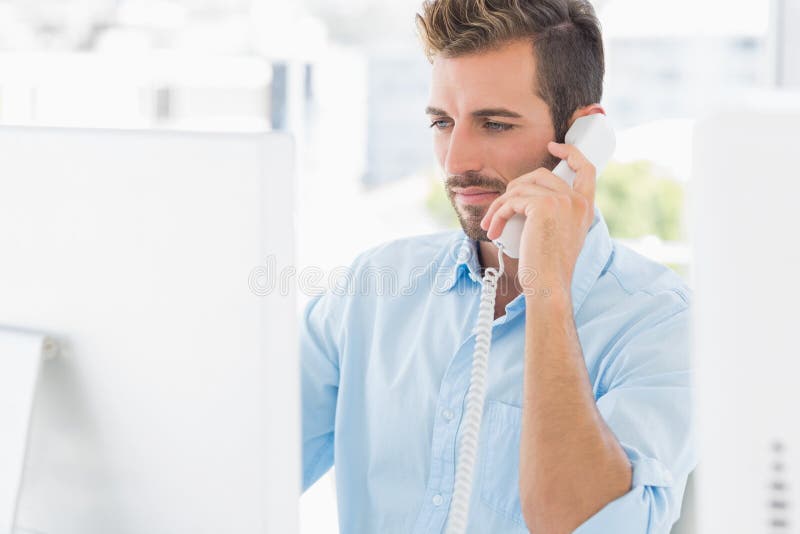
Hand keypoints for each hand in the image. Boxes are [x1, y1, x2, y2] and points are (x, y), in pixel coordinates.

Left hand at [480, 141, 596, 298]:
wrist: (548, 284)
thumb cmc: (548, 268)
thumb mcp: (559, 235)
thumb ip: (555, 215)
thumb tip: (524, 198)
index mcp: (585, 208)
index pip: (586, 169)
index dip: (570, 153)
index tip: (553, 147)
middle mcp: (577, 201)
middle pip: (541, 174)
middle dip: (514, 188)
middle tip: (500, 209)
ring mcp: (562, 201)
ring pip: (521, 187)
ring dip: (500, 205)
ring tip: (491, 224)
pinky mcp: (543, 205)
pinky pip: (511, 200)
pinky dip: (497, 214)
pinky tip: (493, 229)